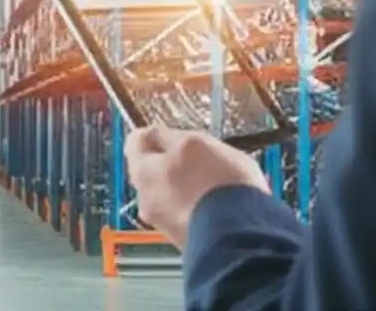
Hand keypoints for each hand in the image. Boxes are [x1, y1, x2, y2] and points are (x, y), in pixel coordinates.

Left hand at [125, 125, 269, 248]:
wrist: (239, 236)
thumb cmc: (216, 183)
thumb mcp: (195, 143)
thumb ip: (170, 137)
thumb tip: (157, 135)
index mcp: (142, 172)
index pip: (136, 142)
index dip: (155, 134)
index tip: (173, 133)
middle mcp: (146, 201)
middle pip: (153, 172)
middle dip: (173, 162)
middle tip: (202, 157)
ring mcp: (164, 224)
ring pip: (171, 195)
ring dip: (188, 187)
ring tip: (219, 183)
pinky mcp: (186, 241)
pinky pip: (188, 215)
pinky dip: (200, 208)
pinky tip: (223, 205)